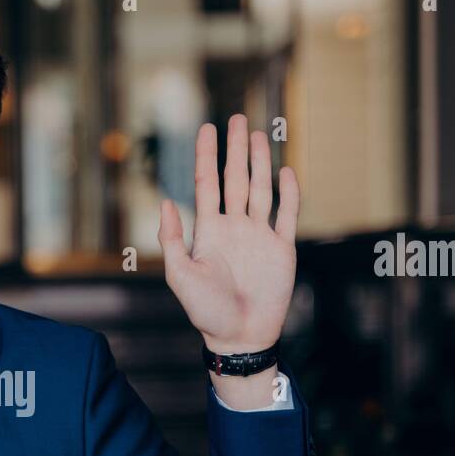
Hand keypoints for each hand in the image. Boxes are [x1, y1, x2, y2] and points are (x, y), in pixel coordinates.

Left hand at [157, 114, 298, 355]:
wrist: (240, 336)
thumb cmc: (206, 311)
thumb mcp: (180, 275)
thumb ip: (172, 239)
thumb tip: (165, 202)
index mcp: (209, 231)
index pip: (207, 184)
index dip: (205, 157)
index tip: (205, 128)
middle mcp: (235, 228)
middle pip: (235, 179)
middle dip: (234, 150)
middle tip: (236, 119)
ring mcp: (259, 236)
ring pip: (261, 190)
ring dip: (259, 162)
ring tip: (257, 135)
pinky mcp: (282, 249)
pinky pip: (287, 214)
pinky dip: (289, 193)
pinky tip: (285, 171)